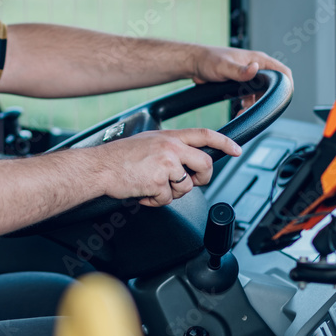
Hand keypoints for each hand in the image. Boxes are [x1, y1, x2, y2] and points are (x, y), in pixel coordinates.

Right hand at [93, 128, 240, 207]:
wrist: (99, 167)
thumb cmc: (118, 157)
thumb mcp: (148, 142)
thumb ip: (170, 148)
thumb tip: (187, 161)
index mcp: (168, 136)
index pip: (205, 135)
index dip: (224, 142)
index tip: (237, 149)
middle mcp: (170, 147)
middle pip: (205, 164)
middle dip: (202, 178)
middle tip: (190, 181)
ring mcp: (166, 163)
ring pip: (186, 186)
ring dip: (170, 192)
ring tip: (151, 185)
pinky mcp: (159, 181)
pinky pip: (167, 199)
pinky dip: (155, 201)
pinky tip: (143, 192)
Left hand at [190, 46, 292, 110]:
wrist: (194, 64)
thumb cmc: (208, 59)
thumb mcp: (224, 66)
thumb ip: (239, 70)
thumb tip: (255, 69)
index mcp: (257, 59)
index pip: (282, 71)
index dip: (287, 84)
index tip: (283, 98)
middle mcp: (256, 68)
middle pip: (272, 87)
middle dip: (265, 100)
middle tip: (256, 110)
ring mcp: (249, 77)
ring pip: (260, 95)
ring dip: (254, 105)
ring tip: (242, 113)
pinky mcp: (241, 85)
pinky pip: (250, 98)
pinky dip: (247, 105)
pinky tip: (239, 111)